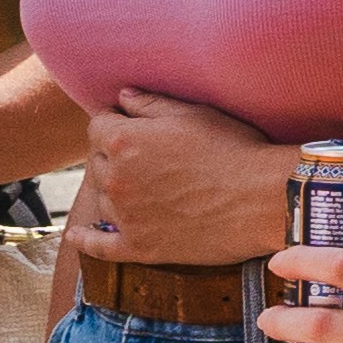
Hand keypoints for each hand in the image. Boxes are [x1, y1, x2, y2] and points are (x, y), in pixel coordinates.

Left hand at [66, 90, 288, 274]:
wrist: (265, 199)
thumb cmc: (235, 150)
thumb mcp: (195, 114)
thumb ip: (150, 103)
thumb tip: (121, 96)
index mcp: (123, 140)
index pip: (98, 125)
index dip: (118, 122)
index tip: (137, 126)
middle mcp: (115, 178)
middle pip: (98, 162)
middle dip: (116, 156)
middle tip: (151, 158)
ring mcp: (124, 216)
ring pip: (103, 198)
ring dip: (117, 191)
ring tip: (149, 189)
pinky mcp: (139, 247)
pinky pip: (99, 246)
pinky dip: (85, 240)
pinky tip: (77, 236)